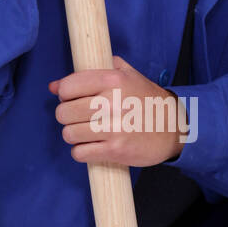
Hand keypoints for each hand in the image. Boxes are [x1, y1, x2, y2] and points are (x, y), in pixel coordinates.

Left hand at [48, 56, 187, 166]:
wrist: (173, 127)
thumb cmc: (146, 100)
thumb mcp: (126, 75)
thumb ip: (91, 73)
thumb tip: (54, 86)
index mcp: (113, 79)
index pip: (68, 87)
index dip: (65, 94)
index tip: (74, 99)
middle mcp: (112, 102)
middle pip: (63, 112)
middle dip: (67, 116)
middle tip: (80, 118)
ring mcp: (113, 128)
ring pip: (69, 133)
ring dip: (74, 135)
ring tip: (87, 132)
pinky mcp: (115, 150)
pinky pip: (80, 153)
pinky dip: (81, 152)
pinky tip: (92, 146)